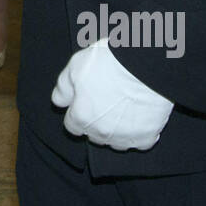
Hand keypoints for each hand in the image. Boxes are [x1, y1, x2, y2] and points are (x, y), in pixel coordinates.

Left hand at [51, 39, 173, 150]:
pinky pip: (140, 142)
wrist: (145, 65)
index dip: (78, 113)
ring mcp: (125, 137)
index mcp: (82, 117)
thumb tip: (59, 101)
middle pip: (94, 135)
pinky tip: (139, 118)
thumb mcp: (76, 67)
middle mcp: (101, 132)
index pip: (73, 126)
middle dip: (96, 123)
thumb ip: (63, 87)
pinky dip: (139, 134)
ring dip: (116, 131)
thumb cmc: (110, 63)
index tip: (86, 103)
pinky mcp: (147, 136)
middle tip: (106, 103)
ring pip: (116, 142)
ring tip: (123, 111)